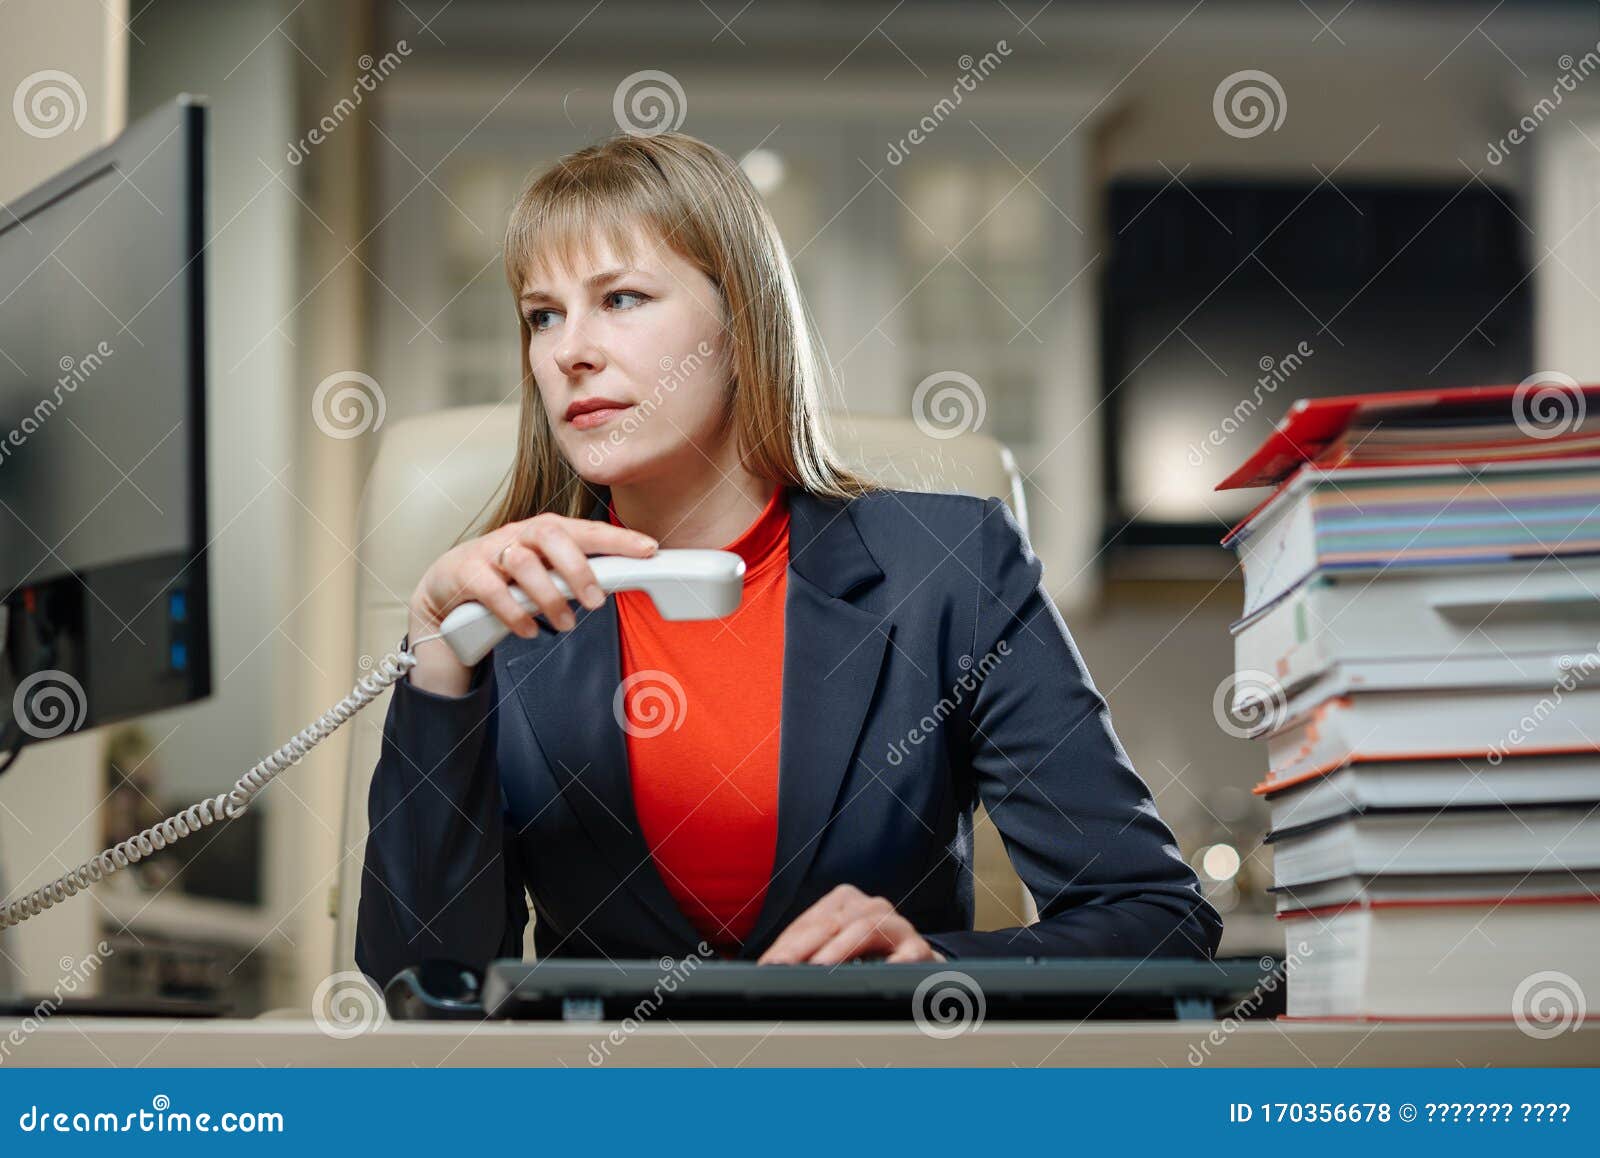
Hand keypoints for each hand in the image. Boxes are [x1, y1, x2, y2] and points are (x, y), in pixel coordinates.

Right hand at [407, 512, 657, 695]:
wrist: (449, 586)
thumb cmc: (508, 579)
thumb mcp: (545, 574)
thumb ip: (576, 577)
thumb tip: (622, 584)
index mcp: (544, 531)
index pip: (585, 528)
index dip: (617, 537)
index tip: (648, 549)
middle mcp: (519, 534)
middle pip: (551, 534)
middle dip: (578, 568)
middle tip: (596, 601)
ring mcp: (490, 551)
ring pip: (522, 562)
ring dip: (548, 598)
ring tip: (566, 625)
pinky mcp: (465, 572)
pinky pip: (491, 589)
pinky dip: (513, 613)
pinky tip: (528, 630)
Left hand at [757, 884, 945, 964]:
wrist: (918, 963)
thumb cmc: (869, 957)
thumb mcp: (835, 949)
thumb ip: (806, 955)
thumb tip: (769, 971)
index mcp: (845, 903)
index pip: (809, 922)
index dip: (787, 945)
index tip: (769, 965)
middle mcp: (871, 907)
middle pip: (832, 922)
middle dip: (803, 947)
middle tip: (783, 966)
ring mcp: (897, 925)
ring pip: (865, 928)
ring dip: (839, 949)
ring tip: (819, 968)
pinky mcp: (920, 948)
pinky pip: (907, 952)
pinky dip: (892, 962)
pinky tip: (876, 972)